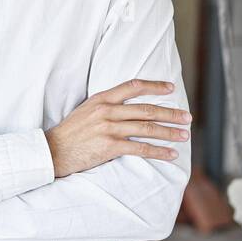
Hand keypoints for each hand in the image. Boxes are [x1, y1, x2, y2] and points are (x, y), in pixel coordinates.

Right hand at [45, 79, 190, 177]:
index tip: (171, 89)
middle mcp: (107, 111)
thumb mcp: (85, 110)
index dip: (155, 86)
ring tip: (184, 135)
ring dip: (169, 132)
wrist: (53, 150)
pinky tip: (170, 154)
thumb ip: (106, 106)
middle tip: (187, 117)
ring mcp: (109, 129)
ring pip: (147, 128)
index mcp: (101, 99)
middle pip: (147, 109)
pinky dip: (158, 151)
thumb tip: (127, 108)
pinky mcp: (110, 146)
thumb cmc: (70, 132)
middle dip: (171, 113)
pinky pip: (140, 148)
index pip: (133, 86)